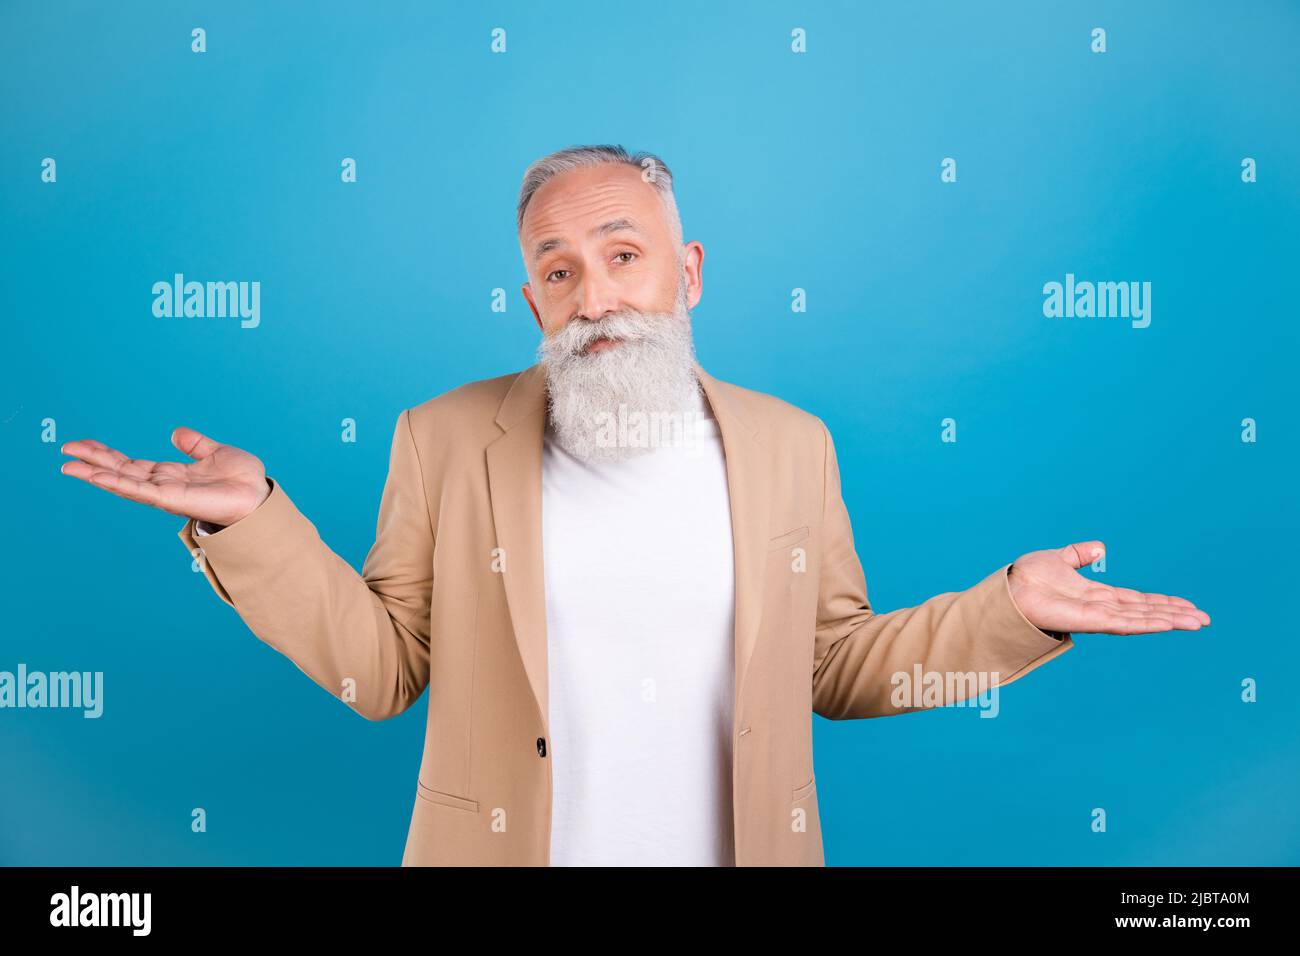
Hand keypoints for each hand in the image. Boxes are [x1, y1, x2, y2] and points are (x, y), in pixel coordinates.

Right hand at [60, 427, 269, 527]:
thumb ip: (194, 444)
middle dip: (92, 462)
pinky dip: (118, 484)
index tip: (82, 445)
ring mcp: (165, 494)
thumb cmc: (242, 479)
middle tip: (64, 451)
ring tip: (69, 466)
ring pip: (123, 482)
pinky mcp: (172, 500)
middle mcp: (163, 485)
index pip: (130, 464)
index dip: (107, 454)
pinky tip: (97, 477)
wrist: (258, 495)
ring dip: (96, 474)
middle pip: (120, 472)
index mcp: (170, 474)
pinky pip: (140, 491)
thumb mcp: (215, 452)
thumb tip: (176, 433)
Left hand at [1008, 540, 1210, 634]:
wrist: (1006, 586)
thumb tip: (1100, 548)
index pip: (1137, 601)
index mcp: (1097, 595)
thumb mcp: (1060, 559)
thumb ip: (1080, 555)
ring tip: (1197, 622)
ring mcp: (1094, 616)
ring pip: (1139, 619)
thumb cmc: (1027, 577)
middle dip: (1175, 616)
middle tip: (1204, 619)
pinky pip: (1120, 622)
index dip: (1162, 603)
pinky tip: (1166, 622)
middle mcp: (1100, 608)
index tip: (1188, 606)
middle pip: (1145, 612)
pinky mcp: (1085, 620)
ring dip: (1168, 620)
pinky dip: (1144, 622)